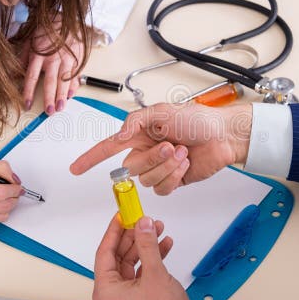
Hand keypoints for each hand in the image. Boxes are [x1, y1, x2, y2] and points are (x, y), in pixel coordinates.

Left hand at [22, 17, 84, 114]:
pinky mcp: (77, 58)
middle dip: (49, 98)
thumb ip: (22, 60)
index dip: (29, 92)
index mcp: (38, 54)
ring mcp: (66, 58)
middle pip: (50, 81)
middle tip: (49, 111)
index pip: (31, 77)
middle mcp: (52, 57)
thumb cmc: (45, 31)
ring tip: (60, 107)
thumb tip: (12, 75)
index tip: (27, 104)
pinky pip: (75, 74)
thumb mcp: (29, 42)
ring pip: (64, 80)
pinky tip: (71, 95)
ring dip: (62, 95)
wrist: (64, 18)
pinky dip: (74, 85)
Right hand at [70, 102, 252, 194]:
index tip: (76, 168)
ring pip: (147, 181)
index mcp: (139, 134)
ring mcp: (159, 167)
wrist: (223, 135)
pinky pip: (162, 189)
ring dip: (167, 167)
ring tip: (183, 153)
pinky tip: (185, 166)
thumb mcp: (162, 111)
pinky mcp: (172, 181)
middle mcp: (146, 151)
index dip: (90, 158)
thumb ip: (134, 121)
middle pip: (131, 168)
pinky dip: (175, 177)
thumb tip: (117, 135)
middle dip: (153, 158)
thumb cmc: (197, 119)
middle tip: (172, 145)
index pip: (108, 148)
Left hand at [93, 214, 201, 299]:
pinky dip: (150, 262)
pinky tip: (163, 249)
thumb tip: (142, 225)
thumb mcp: (155, 273)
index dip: (114, 231)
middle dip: (134, 238)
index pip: (105, 252)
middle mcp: (109, 296)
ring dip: (144, 248)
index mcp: (105, 291)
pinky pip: (138, 275)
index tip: (122, 216)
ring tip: (158, 231)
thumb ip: (147, 245)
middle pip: (118, 257)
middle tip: (143, 221)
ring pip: (130, 265)